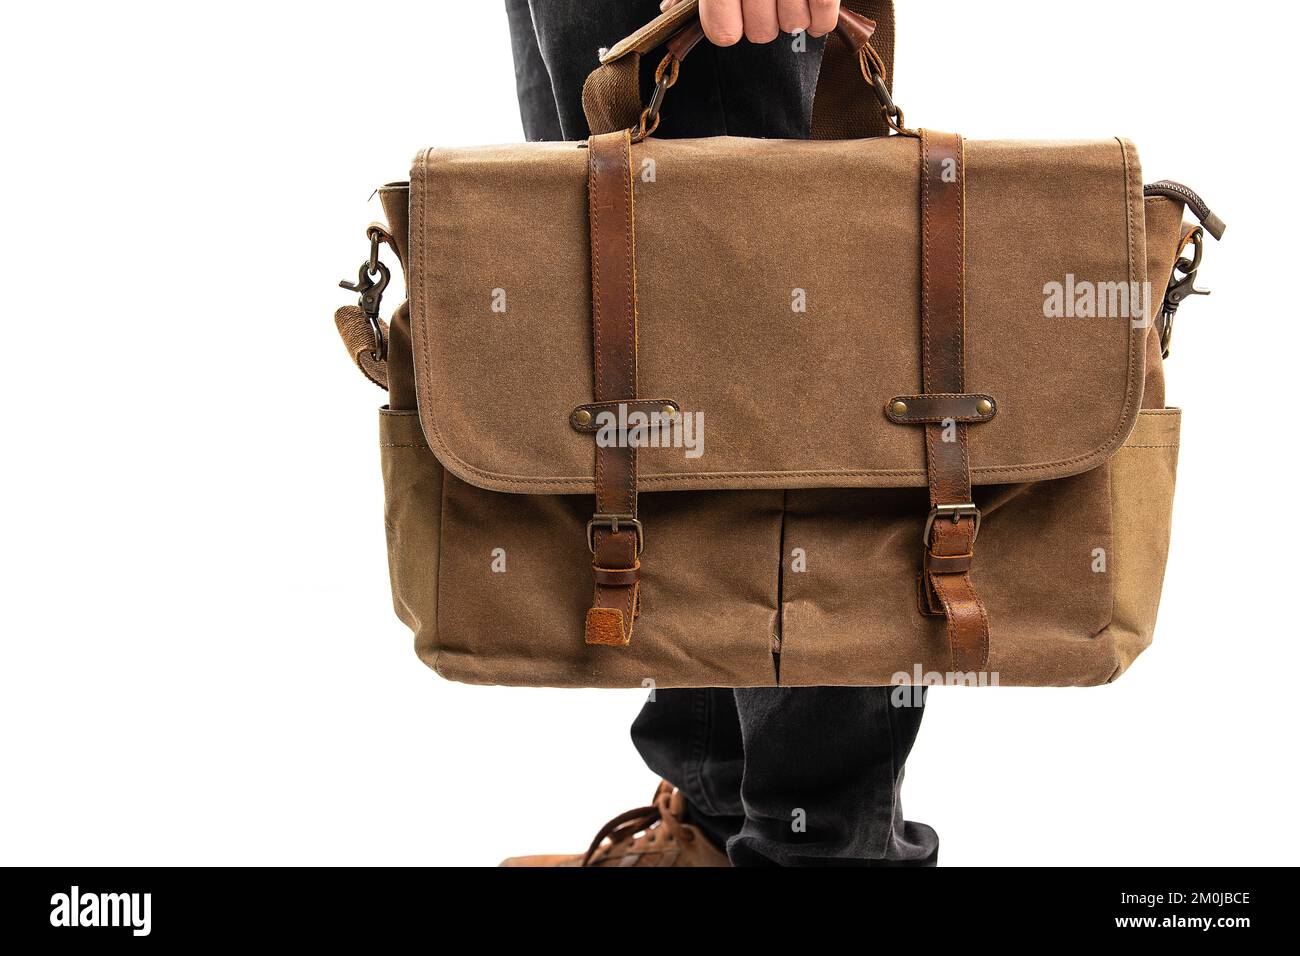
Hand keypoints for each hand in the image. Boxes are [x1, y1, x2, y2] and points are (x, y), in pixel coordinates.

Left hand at [660, 0, 840, 45]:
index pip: (724, 33)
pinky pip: (822, 17)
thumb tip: (669, 8)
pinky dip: (819, 18)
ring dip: (791, 14)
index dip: (728, 28)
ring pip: (792, 26)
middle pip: (761, 33)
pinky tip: (810, 3)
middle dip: (762, 19)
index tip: (732, 15)